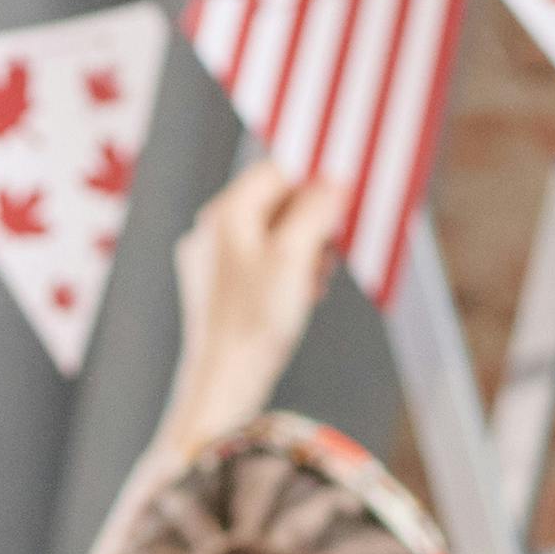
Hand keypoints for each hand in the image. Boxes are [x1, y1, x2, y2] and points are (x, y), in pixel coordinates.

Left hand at [161, 161, 336, 445]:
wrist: (226, 380)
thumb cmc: (254, 321)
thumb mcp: (295, 256)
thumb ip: (315, 211)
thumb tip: (333, 181)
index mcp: (224, 215)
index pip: (273, 173)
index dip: (312, 179)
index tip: (343, 195)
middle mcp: (211, 232)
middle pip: (272, 204)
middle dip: (310, 220)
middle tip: (335, 241)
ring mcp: (212, 262)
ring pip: (268, 235)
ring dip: (303, 248)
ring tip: (320, 274)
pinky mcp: (219, 290)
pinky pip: (259, 264)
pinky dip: (286, 270)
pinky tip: (305, 292)